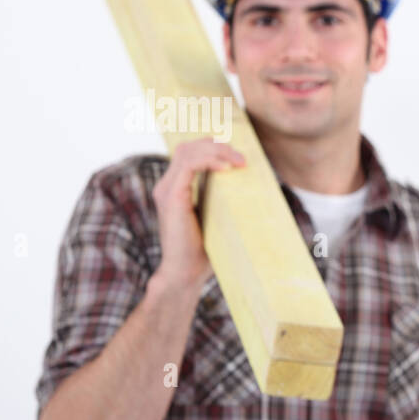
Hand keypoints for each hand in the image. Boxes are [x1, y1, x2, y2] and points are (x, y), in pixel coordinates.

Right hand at [151, 138, 245, 288]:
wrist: (184, 273)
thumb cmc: (203, 251)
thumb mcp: (216, 218)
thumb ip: (222, 201)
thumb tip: (251, 190)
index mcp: (175, 188)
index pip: (188, 152)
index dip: (211, 146)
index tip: (237, 155)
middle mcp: (166, 185)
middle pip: (188, 146)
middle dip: (217, 145)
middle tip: (242, 159)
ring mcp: (167, 190)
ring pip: (188, 151)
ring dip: (218, 151)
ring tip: (240, 162)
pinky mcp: (172, 197)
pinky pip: (189, 166)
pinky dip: (209, 161)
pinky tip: (227, 169)